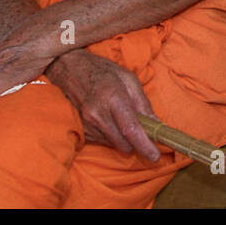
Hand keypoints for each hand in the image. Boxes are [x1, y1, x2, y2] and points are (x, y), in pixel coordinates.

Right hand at [47, 50, 161, 162]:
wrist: (69, 68)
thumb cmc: (102, 71)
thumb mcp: (129, 79)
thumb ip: (143, 104)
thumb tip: (156, 125)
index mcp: (112, 98)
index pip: (131, 130)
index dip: (145, 145)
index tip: (155, 156)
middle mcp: (97, 114)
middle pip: (123, 143)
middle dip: (136, 143)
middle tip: (143, 132)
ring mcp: (86, 123)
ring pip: (113, 144)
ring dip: (122, 138)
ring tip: (120, 118)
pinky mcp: (80, 129)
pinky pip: (102, 141)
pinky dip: (110, 135)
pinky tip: (108, 119)